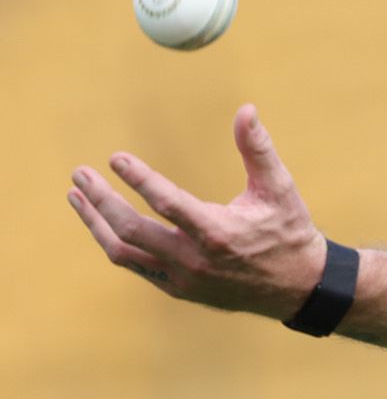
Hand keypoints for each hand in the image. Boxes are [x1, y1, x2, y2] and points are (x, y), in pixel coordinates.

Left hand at [68, 104, 327, 320]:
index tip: (114, 158)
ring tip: (77, 198)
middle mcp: (193, 259)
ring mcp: (181, 277)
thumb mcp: (279, 187)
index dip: (138, 178)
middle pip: (130, 229)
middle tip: (79, 174)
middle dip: (100, 200)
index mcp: (217, 231)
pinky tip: (104, 223)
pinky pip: (135, 264)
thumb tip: (246, 110)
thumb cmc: (288, 230)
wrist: (297, 285)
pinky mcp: (178, 288)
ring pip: (123, 252)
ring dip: (95, 224)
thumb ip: (258, 148)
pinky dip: (115, 242)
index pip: (166, 202)